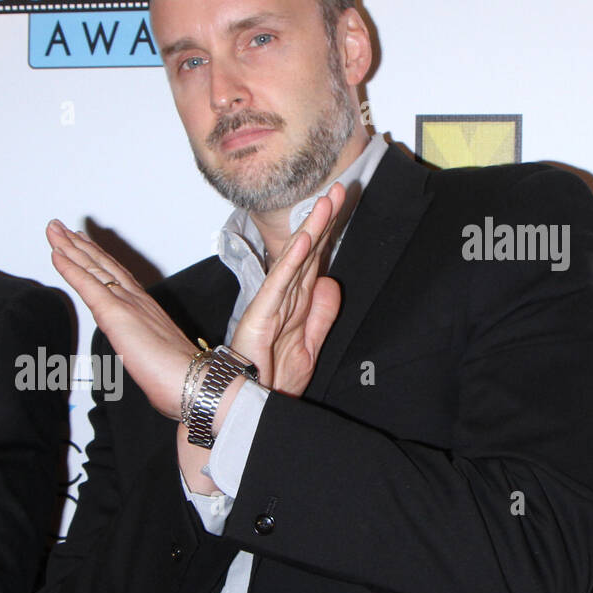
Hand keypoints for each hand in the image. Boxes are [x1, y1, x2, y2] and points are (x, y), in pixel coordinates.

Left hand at [47, 220, 196, 418]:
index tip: (81, 242)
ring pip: (92, 267)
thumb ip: (140, 346)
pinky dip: (70, 268)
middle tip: (59, 227)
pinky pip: (87, 284)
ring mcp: (126, 302)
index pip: (115, 275)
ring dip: (70, 247)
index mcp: (144, 307)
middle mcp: (135, 298)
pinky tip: (57, 254)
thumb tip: (135, 355)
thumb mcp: (155, 354)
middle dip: (79, 245)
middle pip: (102, 264)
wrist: (191, 380)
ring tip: (54, 230)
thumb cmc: (179, 374)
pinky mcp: (115, 312)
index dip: (96, 257)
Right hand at [231, 183, 343, 394]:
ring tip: (325, 203)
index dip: (329, 233)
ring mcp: (271, 305)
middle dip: (323, 221)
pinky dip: (291, 263)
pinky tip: (302, 242)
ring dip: (311, 231)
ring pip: (296, 261)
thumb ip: (321, 316)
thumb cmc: (272, 378)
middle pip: (308, 252)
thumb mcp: (310, 347)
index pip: (316, 260)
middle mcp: (285, 298)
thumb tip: (331, 282)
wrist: (250, 403)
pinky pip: (279, 285)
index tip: (342, 204)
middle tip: (338, 189)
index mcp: (297, 304)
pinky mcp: (260, 316)